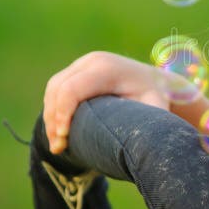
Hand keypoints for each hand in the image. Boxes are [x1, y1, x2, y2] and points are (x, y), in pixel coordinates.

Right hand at [43, 51, 208, 153]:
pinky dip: (53, 107)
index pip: (73, 89)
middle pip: (59, 88)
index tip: (64, 139)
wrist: (158, 82)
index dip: (62, 115)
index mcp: (108, 68)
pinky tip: (57, 130)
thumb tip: (143, 147)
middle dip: (53, 119)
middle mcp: (93, 60)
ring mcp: (84, 62)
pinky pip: (57, 86)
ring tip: (57, 143)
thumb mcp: (156, 109)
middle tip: (58, 147)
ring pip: (54, 87)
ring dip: (50, 115)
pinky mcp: (79, 68)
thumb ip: (148, 122)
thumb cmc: (157, 99)